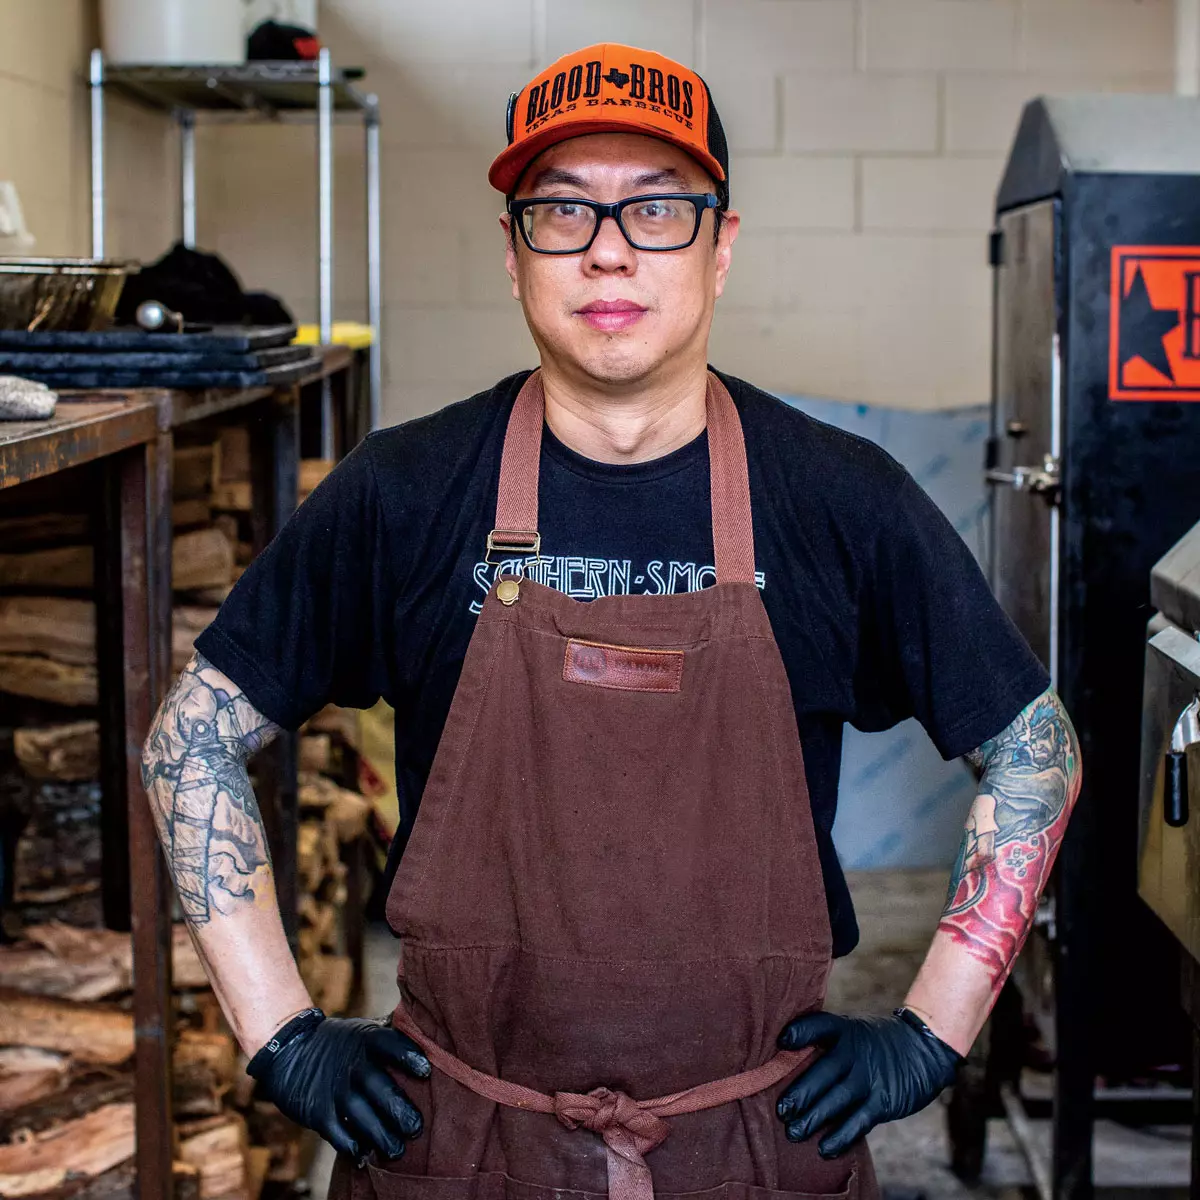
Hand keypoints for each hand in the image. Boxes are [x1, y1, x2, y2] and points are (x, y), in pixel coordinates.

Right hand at [249, 1016, 430, 1162]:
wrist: (291, 1050)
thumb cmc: (343, 1043)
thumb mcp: (364, 1030)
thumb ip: (394, 1034)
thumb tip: (434, 1033)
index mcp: (367, 1039)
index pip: (389, 1043)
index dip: (407, 1055)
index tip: (425, 1071)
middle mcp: (351, 1064)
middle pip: (377, 1085)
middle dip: (398, 1108)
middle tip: (417, 1128)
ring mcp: (334, 1089)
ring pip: (359, 1114)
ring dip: (379, 1134)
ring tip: (398, 1151)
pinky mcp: (318, 1111)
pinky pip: (336, 1132)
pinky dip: (350, 1145)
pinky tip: (364, 1155)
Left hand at [775, 1011, 959, 1157]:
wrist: (924, 1049)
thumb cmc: (874, 1042)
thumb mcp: (853, 1030)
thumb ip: (826, 1040)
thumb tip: (783, 1054)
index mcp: (845, 1030)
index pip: (821, 1025)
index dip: (802, 1032)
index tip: (782, 1041)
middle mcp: (857, 1052)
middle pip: (825, 1071)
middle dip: (801, 1092)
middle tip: (781, 1110)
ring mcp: (871, 1078)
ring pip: (839, 1099)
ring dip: (814, 1118)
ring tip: (793, 1133)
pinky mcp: (884, 1102)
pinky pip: (860, 1121)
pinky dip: (841, 1136)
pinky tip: (824, 1149)